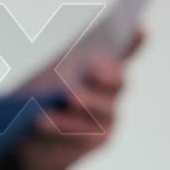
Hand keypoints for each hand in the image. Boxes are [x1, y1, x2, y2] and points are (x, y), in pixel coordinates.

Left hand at [19, 28, 145, 169]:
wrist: (31, 139)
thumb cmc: (39, 100)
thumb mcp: (44, 77)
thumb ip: (59, 68)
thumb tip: (60, 70)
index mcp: (100, 69)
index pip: (124, 53)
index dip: (133, 42)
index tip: (139, 29)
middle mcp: (111, 92)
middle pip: (117, 82)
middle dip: (107, 75)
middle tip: (93, 70)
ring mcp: (109, 117)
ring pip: (103, 108)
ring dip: (86, 101)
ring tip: (68, 97)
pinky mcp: (99, 139)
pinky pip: (84, 132)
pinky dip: (63, 124)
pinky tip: (42, 120)